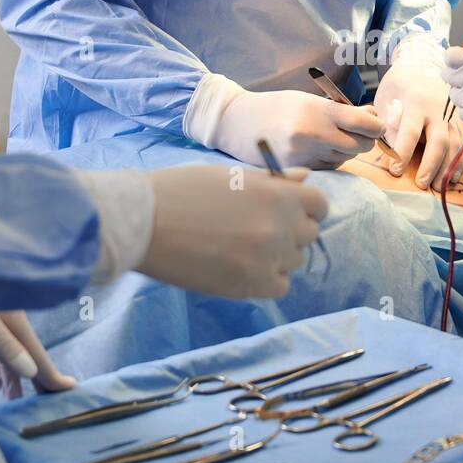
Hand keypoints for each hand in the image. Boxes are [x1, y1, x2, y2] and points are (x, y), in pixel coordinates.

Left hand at [0, 309, 76, 398]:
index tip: (72, 389)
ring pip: (7, 352)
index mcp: (13, 318)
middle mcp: (6, 318)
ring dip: (11, 377)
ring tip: (15, 403)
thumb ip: (2, 344)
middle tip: (47, 406)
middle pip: (26, 353)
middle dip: (35, 379)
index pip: (37, 354)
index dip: (53, 375)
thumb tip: (31, 372)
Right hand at [140, 165, 328, 298]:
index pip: (319, 205)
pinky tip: (241, 267)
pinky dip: (267, 278)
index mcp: (278, 194)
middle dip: (290, 231)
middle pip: (308, 234)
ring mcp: (268, 258)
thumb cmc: (183, 190)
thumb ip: (273, 182)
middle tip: (257, 229)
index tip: (289, 211)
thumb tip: (304, 178)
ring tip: (241, 247)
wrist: (143, 222)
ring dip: (277, 255)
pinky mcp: (250, 285)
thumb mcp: (232, 177)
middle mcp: (281, 226)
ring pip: (294, 261)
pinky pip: (280, 285)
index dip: (306, 207)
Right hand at [214, 89, 382, 168]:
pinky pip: (327, 168)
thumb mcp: (309, 100)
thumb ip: (342, 110)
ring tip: (326, 138)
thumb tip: (375, 117)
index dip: (376, 126)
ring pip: (344, 159)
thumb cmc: (276, 107)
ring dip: (344, 151)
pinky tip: (314, 149)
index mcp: (318, 111)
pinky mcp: (297, 170)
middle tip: (359, 134)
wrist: (237, 122)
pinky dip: (329, 160)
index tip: (377, 126)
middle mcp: (313, 134)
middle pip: (359, 146)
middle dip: (364, 141)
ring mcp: (305, 155)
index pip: (363, 123)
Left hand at [376, 38, 462, 188]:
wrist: (420, 66)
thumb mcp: (386, 99)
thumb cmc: (398, 88)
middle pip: (438, 140)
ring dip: (447, 168)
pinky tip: (453, 179)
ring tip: (437, 188)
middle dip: (431, 164)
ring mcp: (450, 117)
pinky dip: (460, 163)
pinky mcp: (458, 124)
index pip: (410, 130)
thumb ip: (388, 123)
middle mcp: (437, 110)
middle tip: (421, 184)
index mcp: (415, 102)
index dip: (403, 152)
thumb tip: (392, 148)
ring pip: (454, 145)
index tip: (395, 170)